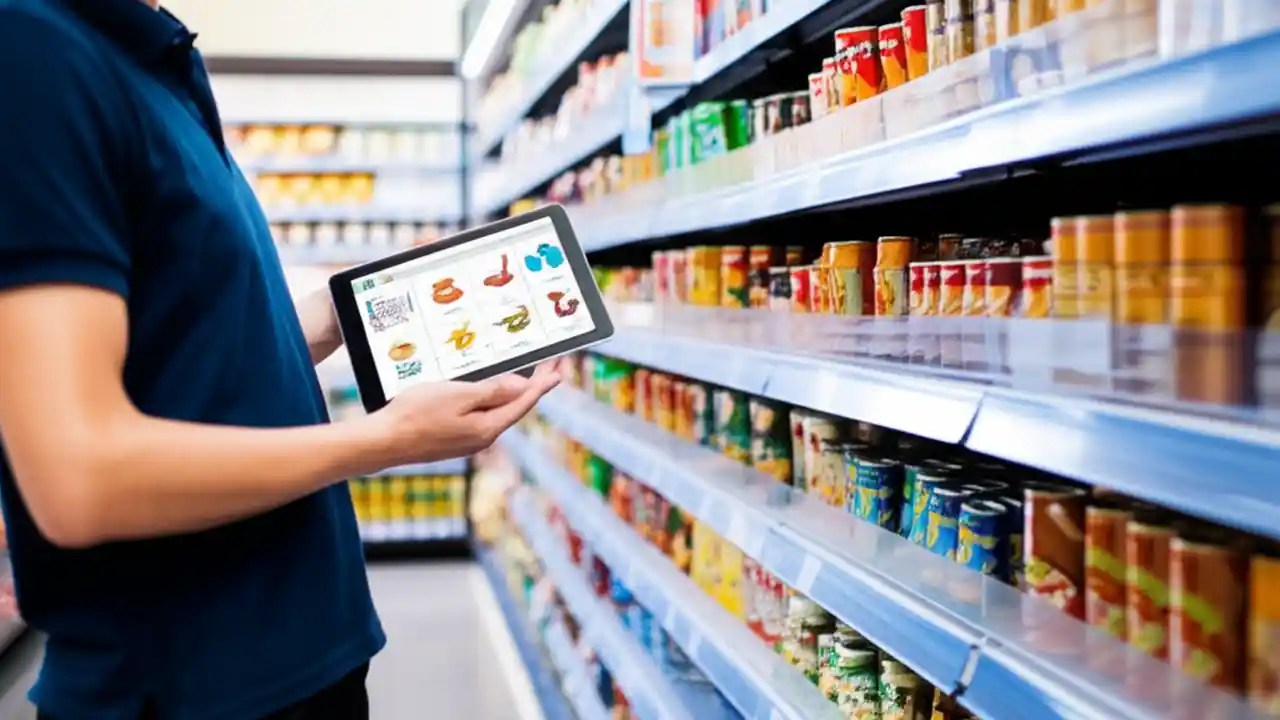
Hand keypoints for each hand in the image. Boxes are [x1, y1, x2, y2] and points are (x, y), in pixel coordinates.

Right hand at [369, 363, 560, 465]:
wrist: (384, 442)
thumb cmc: (417, 414)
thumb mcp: (458, 395)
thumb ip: (492, 391)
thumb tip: (522, 386)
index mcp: (487, 428)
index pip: (523, 402)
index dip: (543, 384)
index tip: (559, 370)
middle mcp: (482, 438)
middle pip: (514, 408)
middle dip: (532, 386)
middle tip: (548, 367)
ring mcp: (466, 441)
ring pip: (497, 412)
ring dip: (512, 393)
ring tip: (524, 375)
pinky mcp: (452, 439)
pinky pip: (480, 416)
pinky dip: (491, 400)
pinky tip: (489, 392)